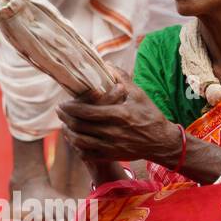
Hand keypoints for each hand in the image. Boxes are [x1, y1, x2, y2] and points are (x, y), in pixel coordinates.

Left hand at [56, 67, 179, 163]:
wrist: (161, 142)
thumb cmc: (150, 115)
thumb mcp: (139, 94)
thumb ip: (122, 78)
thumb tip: (106, 64)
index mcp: (119, 115)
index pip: (88, 112)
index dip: (72, 108)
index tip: (64, 103)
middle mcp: (114, 132)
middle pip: (80, 126)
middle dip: (66, 118)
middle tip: (60, 111)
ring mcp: (112, 146)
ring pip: (81, 141)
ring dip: (69, 133)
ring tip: (64, 125)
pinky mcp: (111, 156)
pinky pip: (88, 154)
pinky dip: (78, 147)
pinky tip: (75, 140)